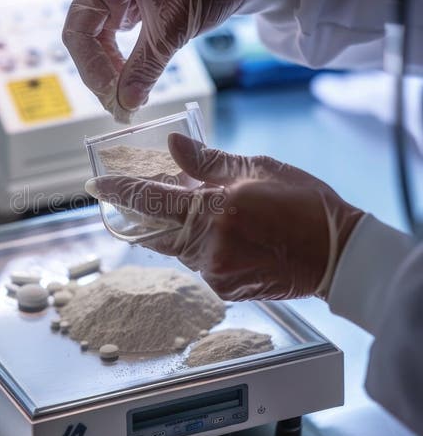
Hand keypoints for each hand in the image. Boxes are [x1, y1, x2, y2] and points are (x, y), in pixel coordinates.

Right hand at [62, 0, 247, 120]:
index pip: (79, 27)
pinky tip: (130, 82)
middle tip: (117, 104)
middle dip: (99, 72)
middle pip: (84, 35)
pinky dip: (121, 63)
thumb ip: (143, 68)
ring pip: (96, 41)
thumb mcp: (171, 28)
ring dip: (109, 71)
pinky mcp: (127, 5)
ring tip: (125, 98)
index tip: (109, 95)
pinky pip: (113, 40)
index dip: (91, 66)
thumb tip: (123, 105)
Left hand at [85, 134, 363, 300]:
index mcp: (215, 210)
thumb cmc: (305, 205)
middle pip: (153, 231)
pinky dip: (198, 245)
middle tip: (133, 196)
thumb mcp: (259, 169)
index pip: (151, 200)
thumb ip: (209, 162)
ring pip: (175, 248)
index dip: (120, 191)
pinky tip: (221, 232)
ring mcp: (215, 272)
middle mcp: (208, 247)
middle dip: (141, 214)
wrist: (338, 255)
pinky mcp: (224, 290)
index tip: (96, 184)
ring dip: (176, 227)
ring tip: (198, 208)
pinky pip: (197, 263)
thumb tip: (173, 146)